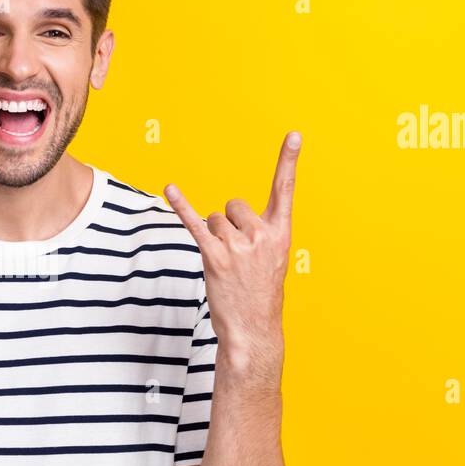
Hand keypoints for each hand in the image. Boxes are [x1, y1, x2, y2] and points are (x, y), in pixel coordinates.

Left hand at [164, 131, 302, 390]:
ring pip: (214, 220)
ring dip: (213, 239)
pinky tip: (170, 188)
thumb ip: (260, 234)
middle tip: (236, 256)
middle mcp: (261, 234)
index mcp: (280, 233)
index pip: (285, 190)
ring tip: (225, 265)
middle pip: (233, 205)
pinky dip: (180, 205)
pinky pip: (195, 224)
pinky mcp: (215, 256)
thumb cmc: (260, 296)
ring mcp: (238, 245)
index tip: (294, 135)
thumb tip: (228, 217)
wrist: (253, 330)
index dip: (288, 161)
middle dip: (228, 225)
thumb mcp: (271, 261)